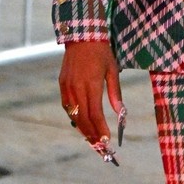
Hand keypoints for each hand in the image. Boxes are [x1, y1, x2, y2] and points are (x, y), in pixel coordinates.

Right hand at [59, 40, 125, 161]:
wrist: (81, 36)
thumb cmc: (101, 52)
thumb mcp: (112, 71)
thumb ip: (115, 93)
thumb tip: (121, 113)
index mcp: (91, 85)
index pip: (95, 114)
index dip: (101, 129)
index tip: (107, 140)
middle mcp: (77, 88)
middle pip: (83, 119)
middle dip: (92, 135)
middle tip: (100, 147)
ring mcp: (67, 87)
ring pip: (74, 115)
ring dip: (83, 129)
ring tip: (92, 139)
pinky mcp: (62, 84)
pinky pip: (68, 106)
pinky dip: (75, 117)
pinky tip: (82, 124)